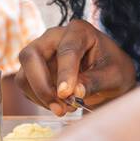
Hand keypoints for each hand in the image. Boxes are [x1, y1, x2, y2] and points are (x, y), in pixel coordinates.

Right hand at [17, 19, 136, 116]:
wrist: (109, 76)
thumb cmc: (114, 70)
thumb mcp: (115, 76)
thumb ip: (95, 81)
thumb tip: (75, 92)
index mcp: (79, 31)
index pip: (66, 50)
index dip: (65, 73)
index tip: (66, 94)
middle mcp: (53, 37)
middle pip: (30, 56)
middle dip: (41, 86)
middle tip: (59, 108)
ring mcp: (41, 53)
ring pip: (24, 74)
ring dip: (40, 97)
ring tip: (65, 109)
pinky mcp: (34, 70)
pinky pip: (26, 86)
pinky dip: (39, 100)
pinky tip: (59, 105)